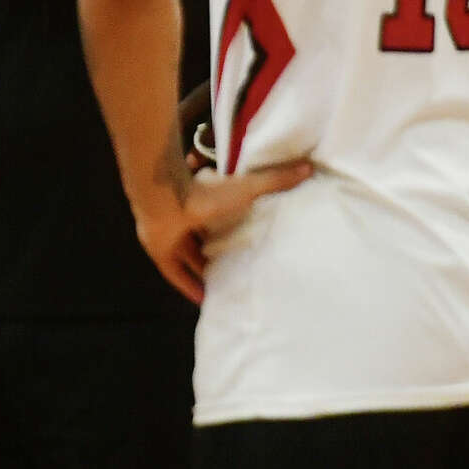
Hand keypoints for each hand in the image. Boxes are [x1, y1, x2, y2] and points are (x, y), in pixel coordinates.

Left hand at [136, 161, 311, 303]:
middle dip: (214, 252)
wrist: (167, 200)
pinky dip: (188, 287)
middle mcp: (185, 221)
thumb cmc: (207, 194)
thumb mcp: (247, 188)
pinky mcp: (161, 255)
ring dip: (202, 270)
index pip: (216, 218)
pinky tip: (203, 300)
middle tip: (234, 266)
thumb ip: (274, 180)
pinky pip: (176, 275)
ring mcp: (170, 238)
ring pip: (187, 257)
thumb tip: (308, 168)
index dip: (227, 228)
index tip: (243, 238)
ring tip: (223, 285)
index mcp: (202, 203)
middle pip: (200, 240)